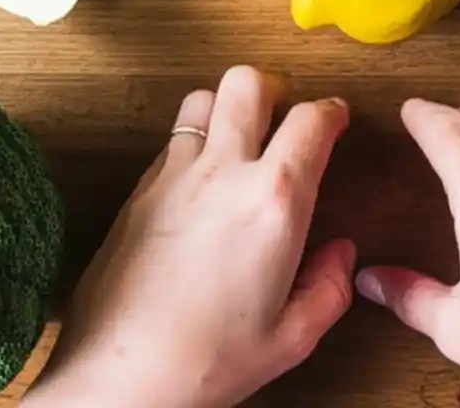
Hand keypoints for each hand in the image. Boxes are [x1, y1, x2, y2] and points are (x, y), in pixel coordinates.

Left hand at [23, 67, 353, 407]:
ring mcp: (171, 176)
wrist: (119, 376)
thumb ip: (330, 287)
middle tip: (285, 114)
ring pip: (200, 100)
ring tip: (238, 142)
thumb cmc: (205, 361)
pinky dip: (192, 145)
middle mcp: (222, 173)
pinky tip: (200, 186)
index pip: (311, 120)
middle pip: (246, 82)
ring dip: (226, 108)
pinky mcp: (136, 192)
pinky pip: (170, 142)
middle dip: (274, 86)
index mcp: (273, 201)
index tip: (336, 119)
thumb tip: (339, 254)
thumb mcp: (292, 337)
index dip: (332, 111)